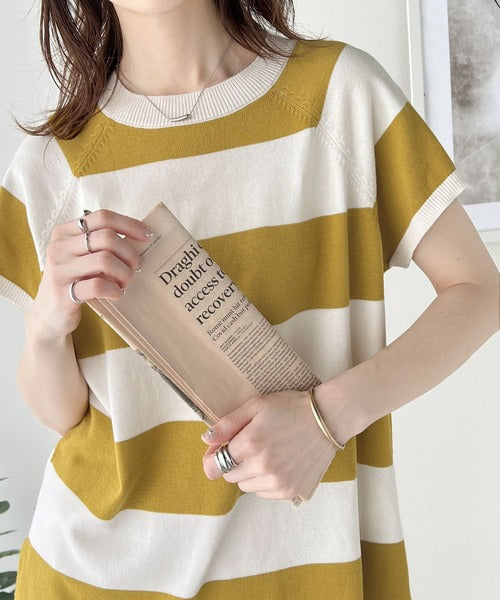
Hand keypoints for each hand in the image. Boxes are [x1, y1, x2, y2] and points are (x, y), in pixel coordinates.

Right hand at [27, 208, 152, 340]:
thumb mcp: (82, 257)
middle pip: (107, 237)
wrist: (49, 313)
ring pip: (104, 260)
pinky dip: (114, 290)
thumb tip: (140, 237)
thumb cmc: (74, 281)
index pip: (103, 217)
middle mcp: (59, 247)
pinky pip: (97, 286)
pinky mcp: (63, 293)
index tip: (148, 236)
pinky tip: (116, 294)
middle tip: (135, 268)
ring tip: (126, 282)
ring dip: (124, 273)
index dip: (129, 224)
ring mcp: (60, 269)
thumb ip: (101, 245)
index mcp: (65, 233)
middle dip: (129, 253)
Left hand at [201, 389, 337, 500]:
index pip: (215, 465)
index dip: (212, 458)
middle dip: (232, 462)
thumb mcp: (257, 405)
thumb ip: (228, 423)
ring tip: (265, 453)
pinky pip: (264, 492)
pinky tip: (277, 463)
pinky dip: (264, 481)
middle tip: (248, 446)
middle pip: (229, 476)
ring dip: (248, 473)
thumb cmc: (291, 408)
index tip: (218, 450)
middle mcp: (262, 467)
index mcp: (250, 443)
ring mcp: (278, 482)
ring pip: (246, 486)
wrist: (327, 419)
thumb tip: (206, 440)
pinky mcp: (290, 491)